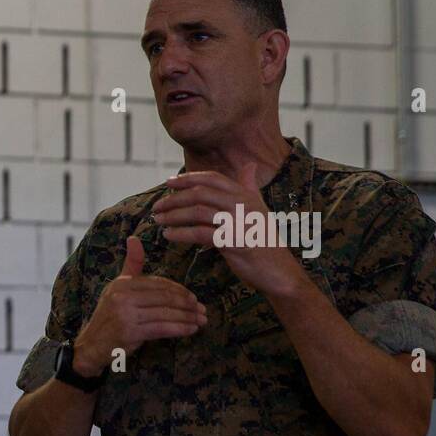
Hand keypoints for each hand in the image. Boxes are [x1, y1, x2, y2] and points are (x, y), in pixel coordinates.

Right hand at [74, 236, 206, 373]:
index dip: (179, 290)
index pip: (159, 284)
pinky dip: (180, 329)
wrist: (91, 345)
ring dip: (188, 318)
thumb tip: (134, 238)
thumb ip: (131, 264)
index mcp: (122, 284)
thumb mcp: (118, 288)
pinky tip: (191, 330)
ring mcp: (126, 314)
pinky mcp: (130, 332)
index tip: (194, 298)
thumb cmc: (109, 316)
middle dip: (187, 304)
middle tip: (202, 310)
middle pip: (165, 297)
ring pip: (166, 313)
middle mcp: (123, 296)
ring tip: (201, 321)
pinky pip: (162, 328)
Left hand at [152, 163, 305, 298]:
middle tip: (157, 206)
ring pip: (198, 212)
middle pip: (201, 193)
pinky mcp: (234, 242)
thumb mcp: (258, 209)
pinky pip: (201, 234)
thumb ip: (249, 187)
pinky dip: (181, 234)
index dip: (188, 178)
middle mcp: (243, 204)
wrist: (278, 270)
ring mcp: (239, 223)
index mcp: (246, 195)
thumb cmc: (263, 240)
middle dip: (174, 198)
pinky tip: (169, 235)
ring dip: (173, 216)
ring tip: (158, 220)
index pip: (213, 178)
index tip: (168, 183)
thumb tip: (249, 165)